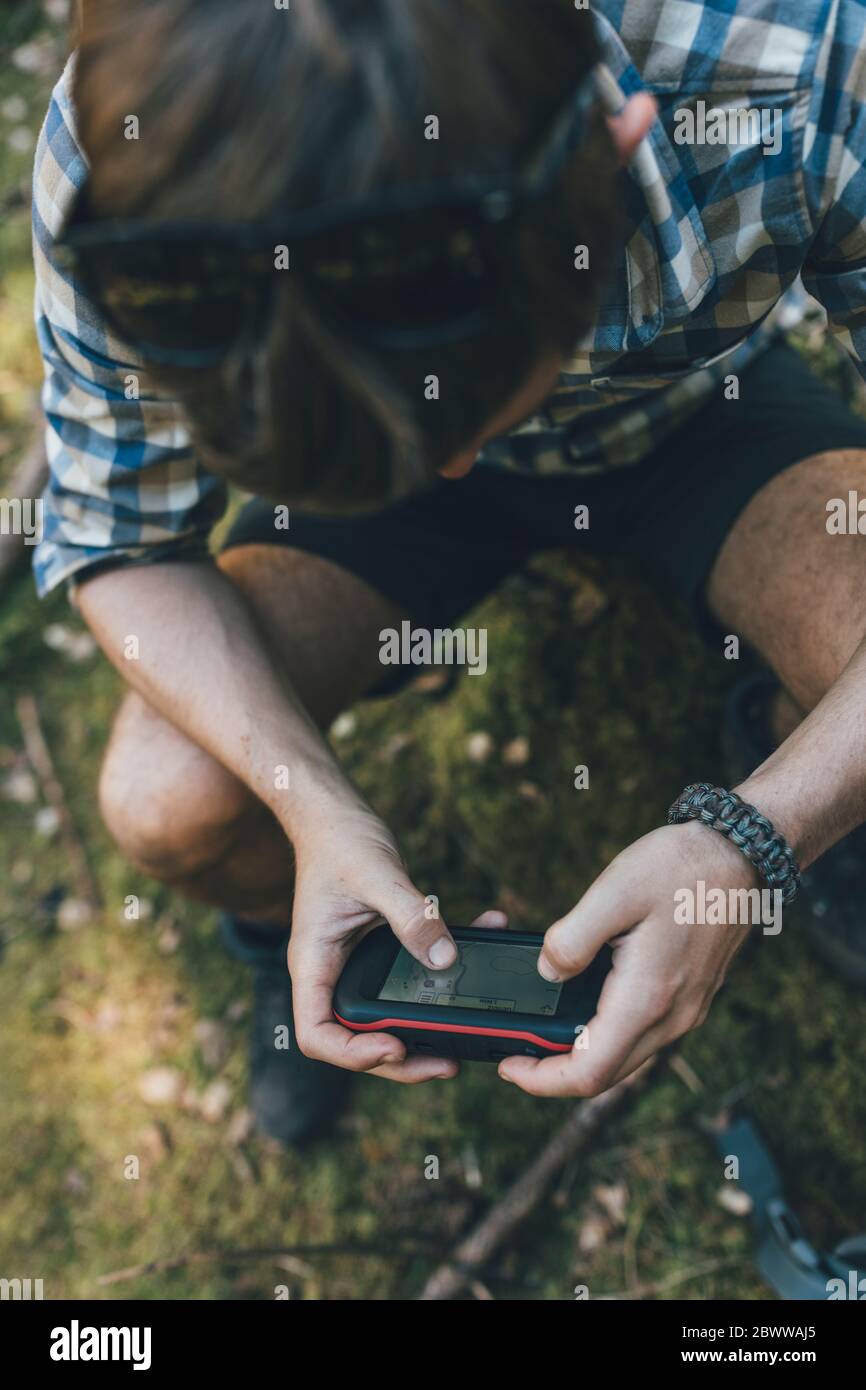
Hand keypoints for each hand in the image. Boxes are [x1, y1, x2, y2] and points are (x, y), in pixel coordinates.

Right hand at [287, 801, 504, 1081]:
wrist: (334, 813)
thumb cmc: (339, 840)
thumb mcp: (378, 875)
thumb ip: (412, 918)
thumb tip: (446, 960)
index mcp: (314, 963)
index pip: (317, 1035)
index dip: (354, 1055)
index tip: (396, 1045)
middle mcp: (331, 971)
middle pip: (355, 1039)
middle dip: (401, 1058)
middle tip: (446, 1061)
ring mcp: (354, 964)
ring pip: (383, 1018)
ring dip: (422, 1030)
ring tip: (463, 1040)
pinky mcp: (379, 949)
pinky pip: (408, 976)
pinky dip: (443, 970)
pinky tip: (486, 934)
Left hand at [500, 821, 757, 1096]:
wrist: (740, 853)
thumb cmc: (679, 867)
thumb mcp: (615, 891)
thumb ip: (572, 939)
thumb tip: (547, 974)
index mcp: (647, 998)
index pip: (590, 1071)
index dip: (542, 1081)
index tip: (508, 1066)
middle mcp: (671, 1017)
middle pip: (607, 1074)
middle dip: (556, 1073)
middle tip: (517, 1053)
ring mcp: (685, 1011)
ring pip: (625, 1057)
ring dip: (582, 1056)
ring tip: (542, 1034)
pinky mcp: (690, 998)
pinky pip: (642, 1036)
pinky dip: (606, 1036)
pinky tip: (582, 1008)